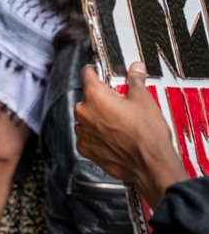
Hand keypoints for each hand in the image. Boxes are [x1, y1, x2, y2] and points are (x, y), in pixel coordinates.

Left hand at [78, 62, 185, 207]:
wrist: (150, 164)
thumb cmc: (147, 133)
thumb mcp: (144, 99)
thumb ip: (135, 80)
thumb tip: (135, 69)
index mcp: (95, 95)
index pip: (87, 74)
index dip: (94, 71)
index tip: (96, 71)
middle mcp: (83, 112)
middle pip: (89, 99)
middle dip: (102, 100)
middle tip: (121, 106)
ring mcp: (83, 132)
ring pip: (87, 118)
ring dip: (99, 119)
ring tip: (120, 125)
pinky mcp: (85, 149)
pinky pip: (88, 137)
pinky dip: (98, 136)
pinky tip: (115, 138)